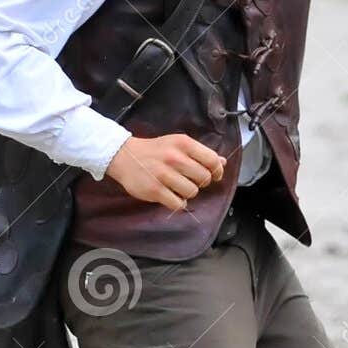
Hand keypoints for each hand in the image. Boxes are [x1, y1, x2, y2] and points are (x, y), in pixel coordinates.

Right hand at [105, 133, 225, 209]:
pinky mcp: (154, 190)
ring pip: (192, 192)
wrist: (125, 156)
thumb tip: (223, 162)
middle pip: (204, 178)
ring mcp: (163, 174)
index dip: (217, 171)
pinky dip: (178, 203)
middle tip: (190, 180)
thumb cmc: (155, 150)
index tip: (214, 176)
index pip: (212, 160)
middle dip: (200, 182)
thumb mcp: (178, 144)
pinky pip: (178, 204)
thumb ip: (200, 153)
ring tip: (178, 187)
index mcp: (183, 144)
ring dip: (188, 193)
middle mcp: (174, 157)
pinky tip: (172, 195)